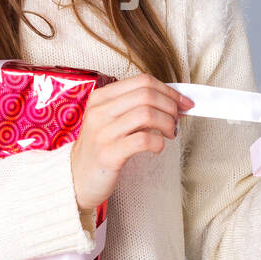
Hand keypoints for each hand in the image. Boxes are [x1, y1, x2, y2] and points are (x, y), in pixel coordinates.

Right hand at [70, 74, 194, 210]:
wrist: (76, 178)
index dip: (168, 90)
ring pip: (147, 114)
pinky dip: (158, 142)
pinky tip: (157, 148)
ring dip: (167, 123)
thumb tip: (174, 102)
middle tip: (177, 120)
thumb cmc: (100, 148)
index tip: (183, 102)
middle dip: (171, 106)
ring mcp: (102, 132)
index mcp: (101, 97)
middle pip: (146, 94)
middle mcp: (99, 111)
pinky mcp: (108, 154)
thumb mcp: (111, 120)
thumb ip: (136, 108)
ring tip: (169, 134)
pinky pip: (143, 140)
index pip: (142, 81)